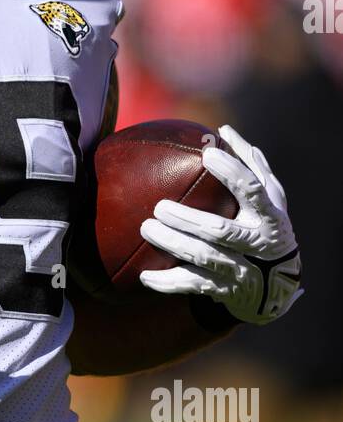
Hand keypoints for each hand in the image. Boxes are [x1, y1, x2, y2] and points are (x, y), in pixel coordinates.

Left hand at [138, 125, 302, 325]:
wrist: (277, 287)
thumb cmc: (267, 227)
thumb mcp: (271, 198)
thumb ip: (251, 165)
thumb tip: (225, 131)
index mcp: (269, 216)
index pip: (253, 191)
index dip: (231, 173)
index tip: (207, 155)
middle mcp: (256, 244)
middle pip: (219, 230)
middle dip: (188, 219)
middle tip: (159, 206)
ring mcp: (241, 270)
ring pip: (202, 257)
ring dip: (172, 244)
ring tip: (146, 229)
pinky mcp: (224, 289)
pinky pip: (192, 285)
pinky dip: (167, 282)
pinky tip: (144, 275)